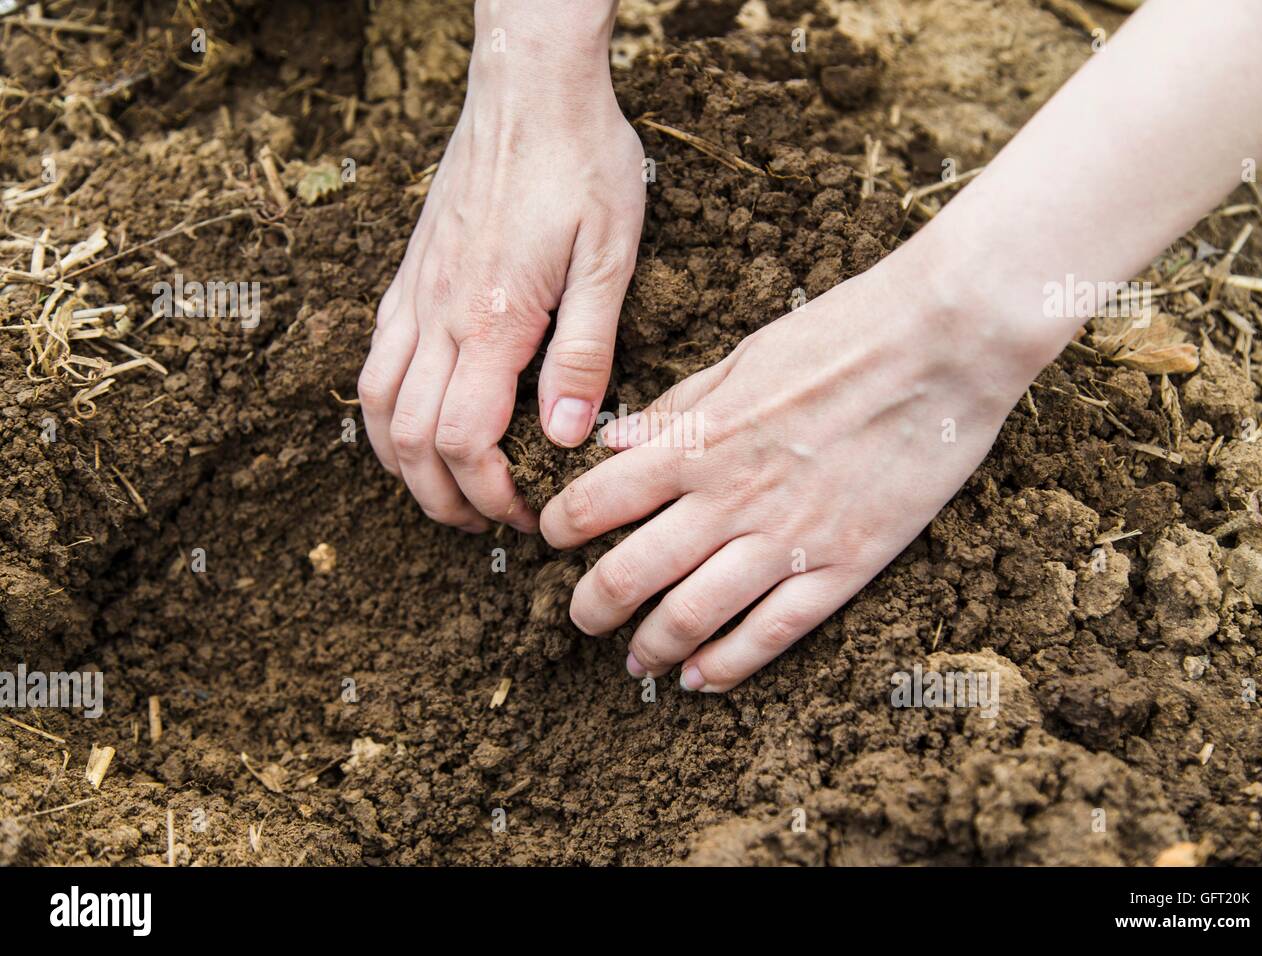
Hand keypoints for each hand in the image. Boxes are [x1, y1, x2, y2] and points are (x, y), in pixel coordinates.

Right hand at [358, 29, 644, 532]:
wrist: (529, 85)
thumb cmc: (583, 163)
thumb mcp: (609, 259)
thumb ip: (584, 354)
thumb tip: (564, 437)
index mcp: (492, 321)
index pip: (465, 442)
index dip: (491, 495)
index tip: (525, 515)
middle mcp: (437, 314)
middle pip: (411, 440)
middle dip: (442, 499)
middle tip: (484, 523)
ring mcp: (414, 293)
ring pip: (377, 406)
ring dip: (404, 464)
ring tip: (444, 490)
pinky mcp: (409, 274)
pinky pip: (374, 359)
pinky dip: (385, 410)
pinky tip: (415, 420)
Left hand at [540, 254, 1037, 690]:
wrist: (945, 344)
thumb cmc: (844, 334)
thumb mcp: (744, 357)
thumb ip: (677, 408)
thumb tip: (612, 443)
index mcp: (698, 441)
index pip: (596, 502)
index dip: (560, 529)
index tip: (552, 540)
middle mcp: (729, 499)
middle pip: (630, 574)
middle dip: (591, 607)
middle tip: (582, 618)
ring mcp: (786, 540)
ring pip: (691, 617)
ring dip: (649, 647)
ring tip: (635, 662)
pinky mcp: (843, 568)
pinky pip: (770, 634)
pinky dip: (725, 666)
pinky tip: (700, 680)